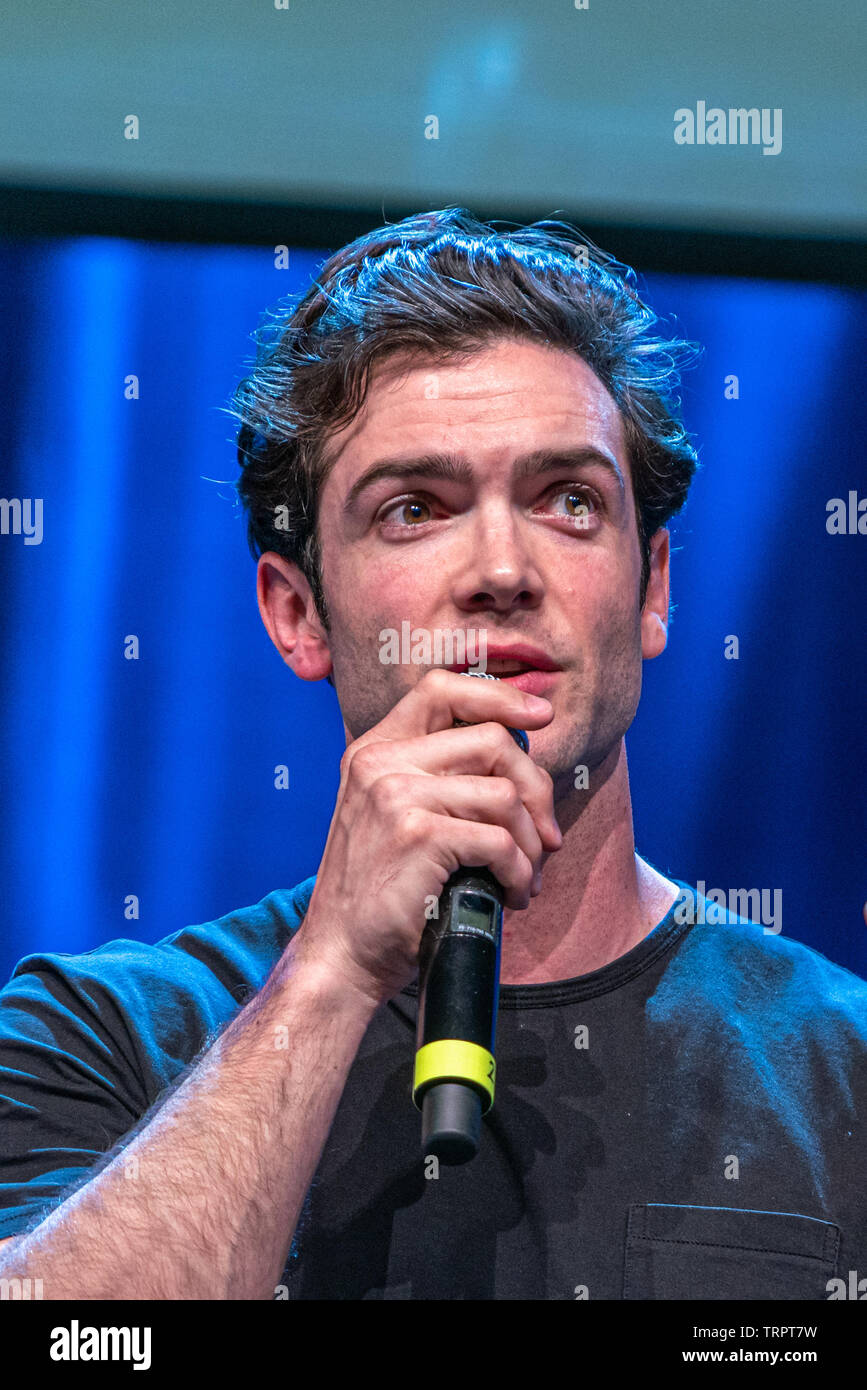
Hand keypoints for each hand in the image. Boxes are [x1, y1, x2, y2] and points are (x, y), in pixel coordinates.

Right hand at [292, 669, 561, 1007]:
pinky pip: (500, 840)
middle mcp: (380, 761)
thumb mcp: (394, 813)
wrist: (342, 954)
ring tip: (524, 876)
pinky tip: (511, 895)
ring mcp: (395, 794)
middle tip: (546, 838)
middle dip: (536, 789)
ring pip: (504, 794)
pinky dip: (520, 873)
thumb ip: (438, 775)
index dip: (499, 695)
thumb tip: (523, 752)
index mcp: (374, 749)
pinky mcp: (417, 834)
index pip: (442, 689)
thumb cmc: (382, 891)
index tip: (541, 714)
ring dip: (531, 844)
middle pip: (492, 740)